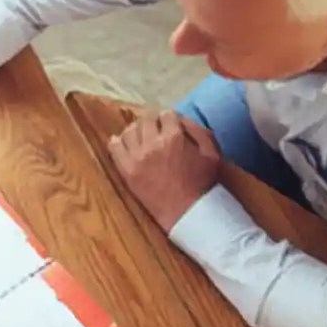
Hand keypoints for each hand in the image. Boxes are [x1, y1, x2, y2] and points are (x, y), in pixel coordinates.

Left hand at [108, 111, 220, 231]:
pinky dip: (116, 142)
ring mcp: (136, 157)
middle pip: (145, 119)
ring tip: (140, 136)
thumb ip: (197, 130)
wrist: (187, 212)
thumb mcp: (212, 152)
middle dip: (152, 120)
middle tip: (154, 127)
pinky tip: (120, 142)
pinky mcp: (126, 171)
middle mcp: (152, 143)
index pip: (166, 114)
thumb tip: (180, 118)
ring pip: (128, 131)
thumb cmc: (203, 182)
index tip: (169, 123)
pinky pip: (114, 149)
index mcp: (174, 137)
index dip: (169, 118)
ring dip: (135, 130)